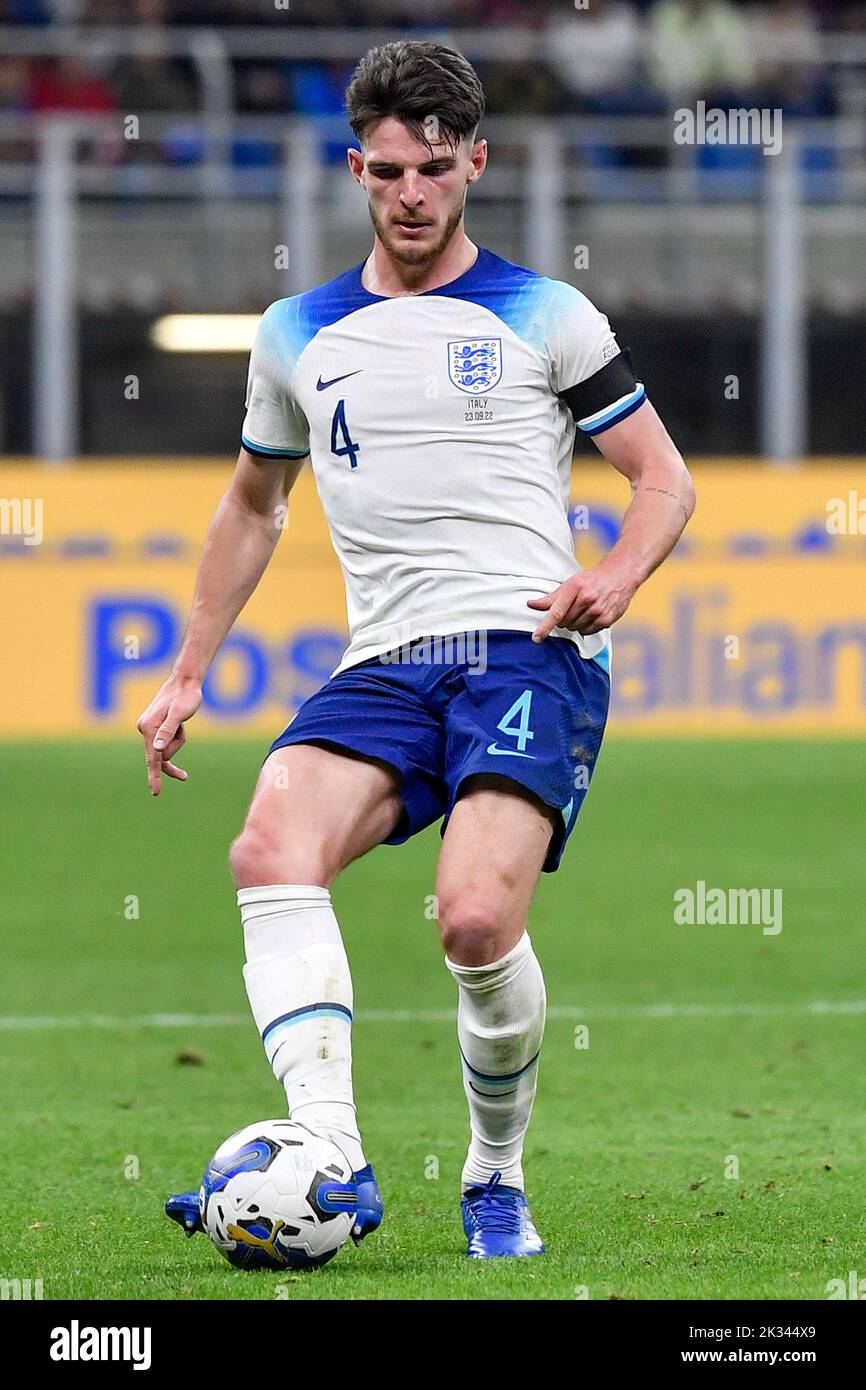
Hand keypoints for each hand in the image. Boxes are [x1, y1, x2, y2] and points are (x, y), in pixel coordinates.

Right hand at [136, 675, 201, 795]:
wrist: (185, 682)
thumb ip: (168, 732)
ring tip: (183, 725)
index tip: (156, 792)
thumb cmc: (185, 698)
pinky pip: (166, 741)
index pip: (153, 758)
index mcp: (148, 727)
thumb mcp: (179, 715)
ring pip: (165, 748)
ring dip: (177, 741)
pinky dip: (176, 737)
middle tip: (184, 777)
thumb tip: (157, 750)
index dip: (155, 776)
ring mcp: (148, 727)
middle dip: (172, 760)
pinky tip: (181, 724)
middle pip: (158, 756)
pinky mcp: (153, 726)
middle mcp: (144, 728)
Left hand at [527, 564, 636, 641]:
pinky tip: (591, 615)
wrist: (619, 577)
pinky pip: (587, 632)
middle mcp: (586, 599)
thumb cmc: (590, 581)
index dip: (545, 627)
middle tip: (573, 607)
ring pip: (574, 628)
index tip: (536, 638)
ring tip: (584, 610)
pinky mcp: (607, 619)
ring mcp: (597, 610)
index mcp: (574, 588)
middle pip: (564, 622)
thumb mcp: (569, 585)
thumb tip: (530, 604)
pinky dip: (585, 627)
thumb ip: (550, 598)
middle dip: (563, 619)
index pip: (556, 612)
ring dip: (575, 623)